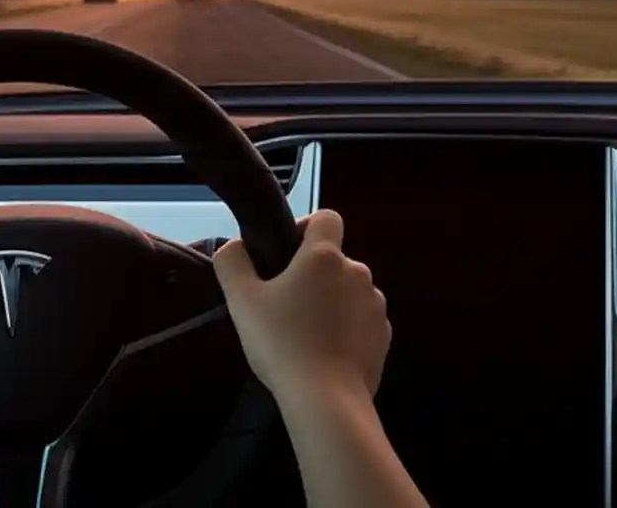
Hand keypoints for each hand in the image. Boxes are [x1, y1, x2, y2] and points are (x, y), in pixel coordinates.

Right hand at [213, 210, 389, 404]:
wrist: (325, 398)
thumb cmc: (281, 342)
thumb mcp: (241, 300)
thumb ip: (232, 262)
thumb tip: (236, 246)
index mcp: (324, 257)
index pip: (326, 218)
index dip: (305, 227)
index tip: (285, 254)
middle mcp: (357, 273)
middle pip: (334, 259)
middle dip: (312, 274)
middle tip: (283, 304)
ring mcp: (376, 305)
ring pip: (348, 290)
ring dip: (330, 301)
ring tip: (304, 333)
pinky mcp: (384, 336)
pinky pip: (361, 320)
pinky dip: (345, 328)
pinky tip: (324, 352)